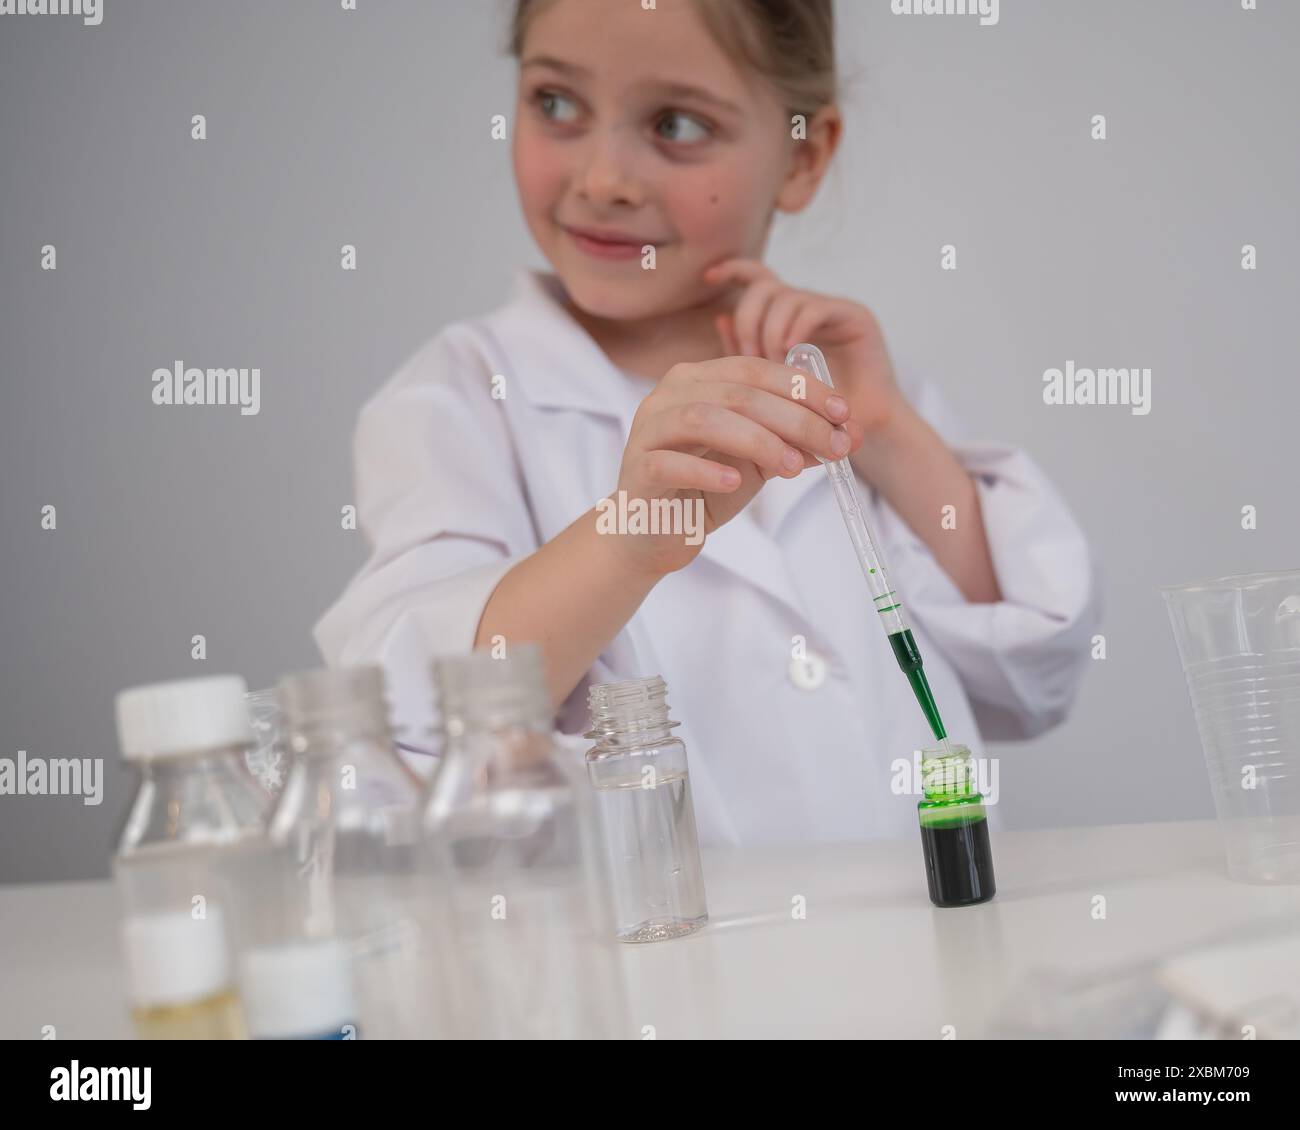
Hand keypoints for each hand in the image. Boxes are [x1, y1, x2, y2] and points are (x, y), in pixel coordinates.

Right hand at [608, 355, 863, 577]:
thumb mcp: (758, 461)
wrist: (653, 533)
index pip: (756, 370)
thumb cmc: (703, 489)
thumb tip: (848, 434)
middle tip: (831, 445)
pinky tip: (734, 483)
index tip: (844, 413)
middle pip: (737, 393)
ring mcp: (647, 430)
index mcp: (698, 380)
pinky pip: (670, 463)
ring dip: (757, 441)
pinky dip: (707, 471)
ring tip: (792, 467)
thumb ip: (795, 442)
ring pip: (704, 419)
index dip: (803, 388)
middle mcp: (668, 395)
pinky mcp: (637, 470)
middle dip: (794, 418)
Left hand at [704, 259, 905, 434]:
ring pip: (785, 298)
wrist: (863, 431)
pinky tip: (792, 353)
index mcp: (784, 319)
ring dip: (771, 333)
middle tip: (751, 358)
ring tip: (775, 365)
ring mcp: (830, 309)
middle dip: (748, 321)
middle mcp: (806, 307)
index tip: (709, 277)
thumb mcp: (767, 384)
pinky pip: (814, 308)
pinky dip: (797, 329)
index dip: (732, 269)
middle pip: (763, 287)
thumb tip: (721, 317)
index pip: (756, 277)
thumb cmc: (814, 413)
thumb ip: (744, 353)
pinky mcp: (853, 316)